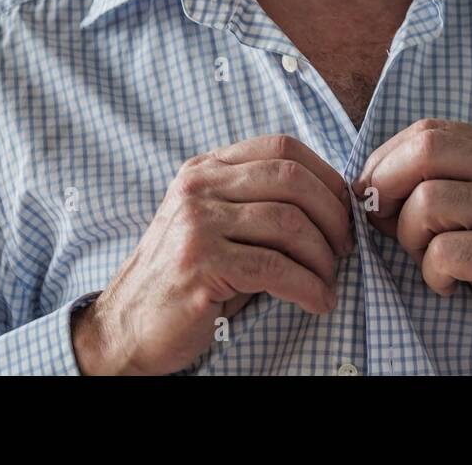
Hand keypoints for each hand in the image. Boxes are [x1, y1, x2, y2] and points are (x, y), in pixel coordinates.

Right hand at [72, 135, 353, 374]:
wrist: (126, 325)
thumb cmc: (184, 277)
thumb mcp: (213, 223)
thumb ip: (256, 201)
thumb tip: (332, 200)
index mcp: (205, 169)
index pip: (281, 147)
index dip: (325, 175)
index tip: (345, 207)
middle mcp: (198, 188)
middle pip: (292, 180)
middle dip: (333, 215)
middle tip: (346, 247)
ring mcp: (196, 224)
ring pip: (288, 224)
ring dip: (323, 257)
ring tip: (330, 279)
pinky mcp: (201, 265)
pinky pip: (275, 269)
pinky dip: (308, 287)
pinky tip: (319, 301)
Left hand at [353, 118, 471, 373]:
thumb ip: (444, 179)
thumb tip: (369, 184)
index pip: (428, 131)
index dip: (386, 159)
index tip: (373, 191)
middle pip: (424, 150)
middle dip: (385, 185)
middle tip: (382, 219)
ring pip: (426, 202)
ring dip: (409, 236)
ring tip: (429, 257)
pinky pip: (442, 253)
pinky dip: (432, 273)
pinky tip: (449, 283)